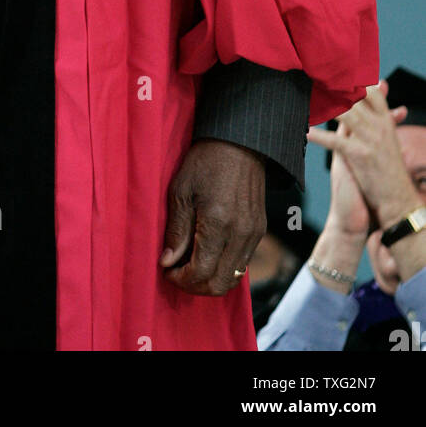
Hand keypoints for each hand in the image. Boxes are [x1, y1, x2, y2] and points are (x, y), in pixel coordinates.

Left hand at [160, 140, 265, 294]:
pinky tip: (208, 252)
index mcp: (218, 223)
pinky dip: (224, 266)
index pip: (201, 272)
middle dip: (195, 286)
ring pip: (233, 277)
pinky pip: (243, 262)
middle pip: (219, 283)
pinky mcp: (260, 229)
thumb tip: (168, 261)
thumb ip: (176, 229)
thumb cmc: (205, 161)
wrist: (240, 141)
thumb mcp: (181, 190)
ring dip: (210, 279)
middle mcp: (240, 233)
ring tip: (191, 263)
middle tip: (177, 273)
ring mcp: (254, 233)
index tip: (166, 270)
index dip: (181, 279)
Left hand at [308, 83, 415, 226]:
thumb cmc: (389, 169)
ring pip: (346, 113)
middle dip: (336, 87)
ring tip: (308, 95)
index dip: (357, 80)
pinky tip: (305, 131)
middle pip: (357, 98)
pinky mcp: (360, 156)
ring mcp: (370, 141)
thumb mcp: (388, 140)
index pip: (372, 93)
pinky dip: (319, 136)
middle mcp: (380, 128)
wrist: (397, 200)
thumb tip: (377, 99)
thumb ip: (381, 118)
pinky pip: (335, 141)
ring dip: (326, 104)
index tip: (339, 69)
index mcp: (386, 123)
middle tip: (316, 76)